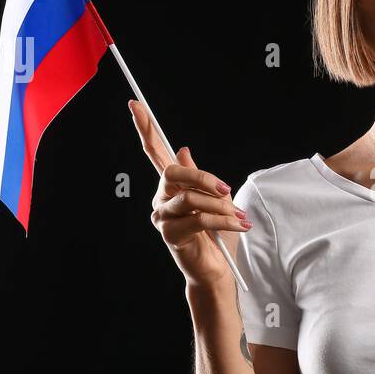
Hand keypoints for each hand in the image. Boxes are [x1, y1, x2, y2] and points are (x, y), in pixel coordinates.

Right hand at [128, 99, 249, 290]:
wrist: (216, 270)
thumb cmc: (215, 235)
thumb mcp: (213, 200)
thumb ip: (197, 177)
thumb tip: (182, 149)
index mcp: (171, 186)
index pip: (155, 153)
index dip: (146, 129)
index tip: (135, 103)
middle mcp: (160, 199)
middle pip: (174, 173)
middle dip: (203, 178)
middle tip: (226, 189)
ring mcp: (162, 217)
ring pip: (190, 198)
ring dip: (220, 207)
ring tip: (237, 217)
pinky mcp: (170, 236)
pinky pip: (199, 219)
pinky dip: (223, 221)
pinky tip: (238, 225)